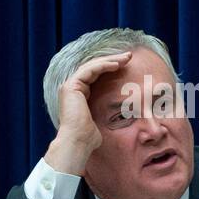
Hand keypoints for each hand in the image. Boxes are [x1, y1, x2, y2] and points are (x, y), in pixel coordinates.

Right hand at [43, 52, 130, 174]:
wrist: (78, 143)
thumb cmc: (89, 138)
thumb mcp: (101, 120)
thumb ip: (105, 112)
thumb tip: (121, 117)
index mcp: (78, 95)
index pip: (95, 75)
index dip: (110, 67)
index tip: (127, 65)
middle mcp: (72, 88)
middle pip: (94, 67)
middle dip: (112, 60)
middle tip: (129, 56)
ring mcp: (69, 86)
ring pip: (92, 66)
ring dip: (110, 60)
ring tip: (126, 57)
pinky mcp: (71, 86)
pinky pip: (89, 70)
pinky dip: (103, 65)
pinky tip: (116, 65)